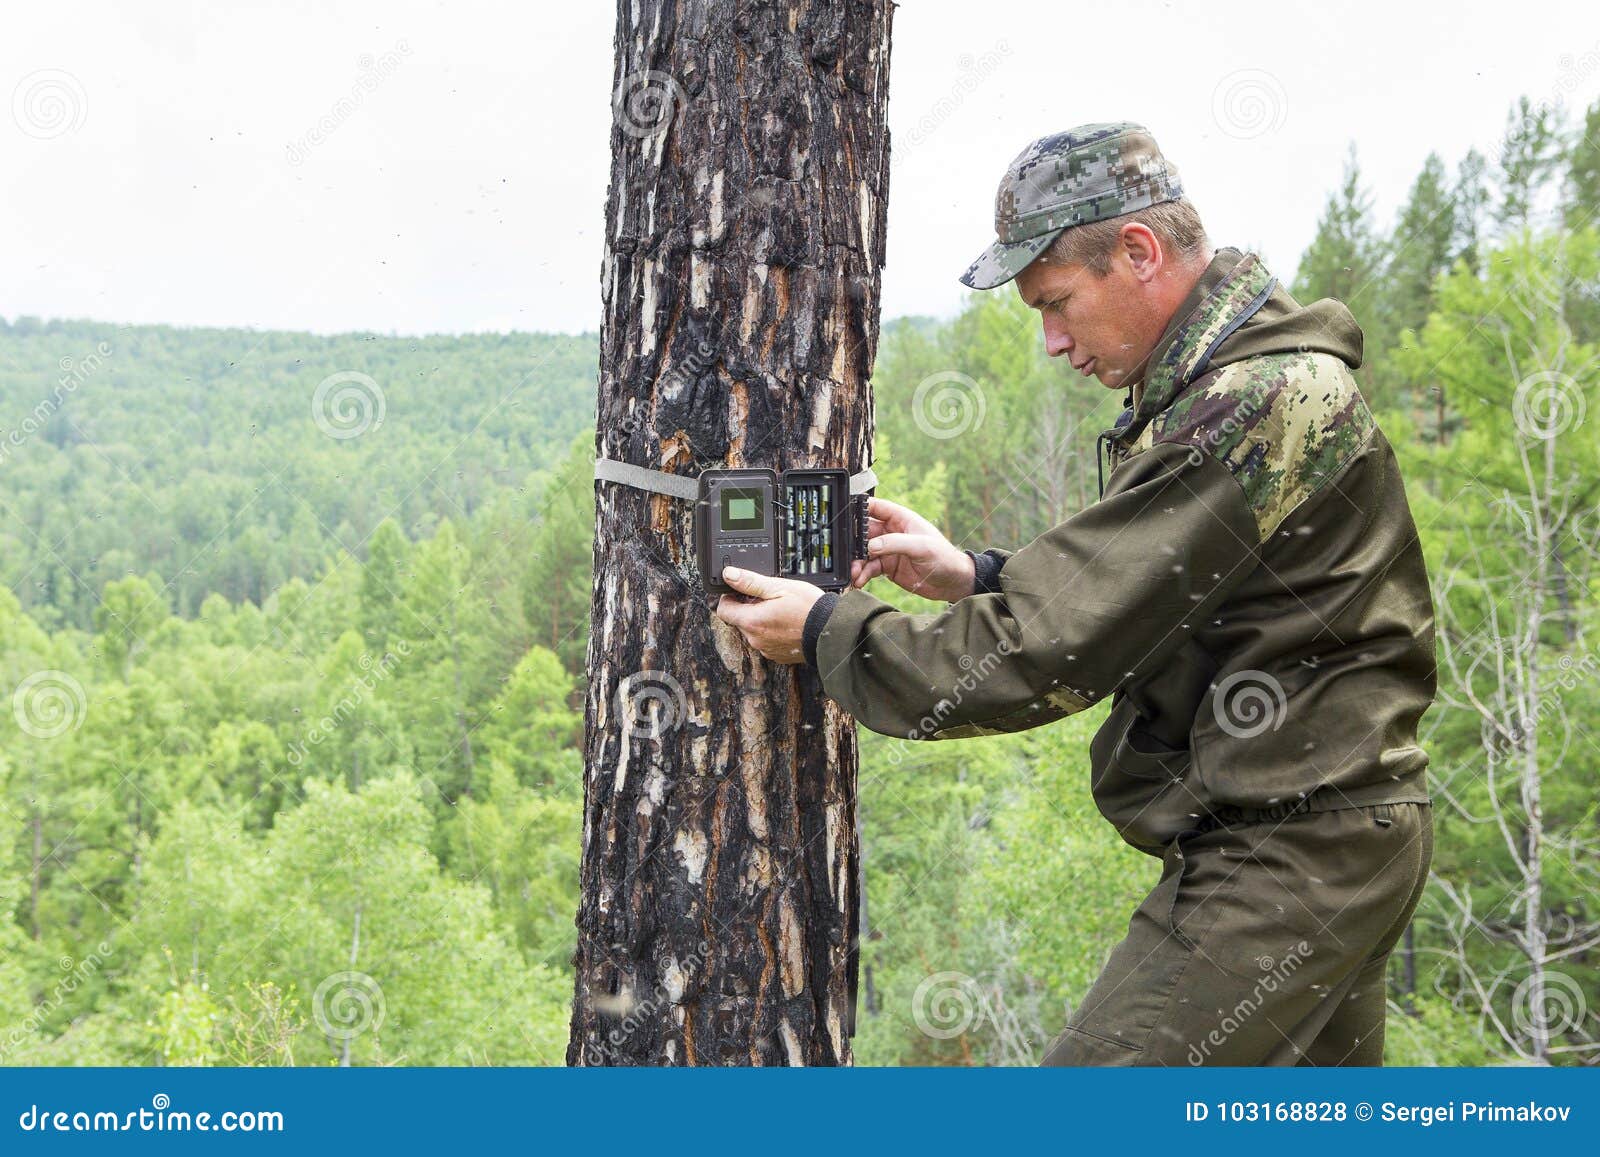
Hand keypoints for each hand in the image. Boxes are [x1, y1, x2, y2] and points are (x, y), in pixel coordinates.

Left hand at [713, 566, 822, 664]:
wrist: (831, 632)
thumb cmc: (809, 609)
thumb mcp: (779, 587)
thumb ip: (750, 582)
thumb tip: (729, 574)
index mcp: (752, 621)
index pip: (723, 610)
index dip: (730, 597)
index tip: (741, 592)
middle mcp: (755, 639)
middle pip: (739, 620)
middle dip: (749, 608)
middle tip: (769, 598)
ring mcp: (766, 650)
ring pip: (754, 631)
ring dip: (761, 620)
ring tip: (781, 611)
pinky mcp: (777, 656)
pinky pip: (766, 641)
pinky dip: (772, 632)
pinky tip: (786, 623)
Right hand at [848, 496, 975, 602]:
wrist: (952, 582)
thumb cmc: (944, 557)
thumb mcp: (921, 546)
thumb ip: (894, 543)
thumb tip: (870, 546)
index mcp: (901, 519)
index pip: (875, 507)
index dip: (858, 508)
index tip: (843, 516)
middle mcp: (892, 532)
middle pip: (864, 532)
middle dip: (853, 544)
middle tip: (847, 555)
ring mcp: (889, 550)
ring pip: (864, 553)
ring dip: (857, 563)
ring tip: (855, 574)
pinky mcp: (888, 567)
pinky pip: (869, 568)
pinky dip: (862, 575)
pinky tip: (859, 581)